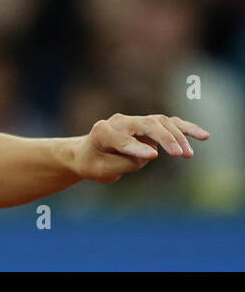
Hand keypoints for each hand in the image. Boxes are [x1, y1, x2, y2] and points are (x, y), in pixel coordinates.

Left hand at [75, 113, 209, 183]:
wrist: (88, 153)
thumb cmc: (94, 163)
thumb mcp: (102, 170)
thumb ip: (125, 161)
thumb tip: (150, 154)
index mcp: (103, 132)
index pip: (123, 140)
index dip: (137, 148)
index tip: (153, 156)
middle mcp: (119, 122)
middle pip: (146, 125)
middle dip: (164, 138)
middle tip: (179, 154)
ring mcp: (134, 121)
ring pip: (161, 122)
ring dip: (177, 137)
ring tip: (188, 154)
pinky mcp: (147, 125)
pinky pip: (168, 124)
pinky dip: (185, 128)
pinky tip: (203, 135)